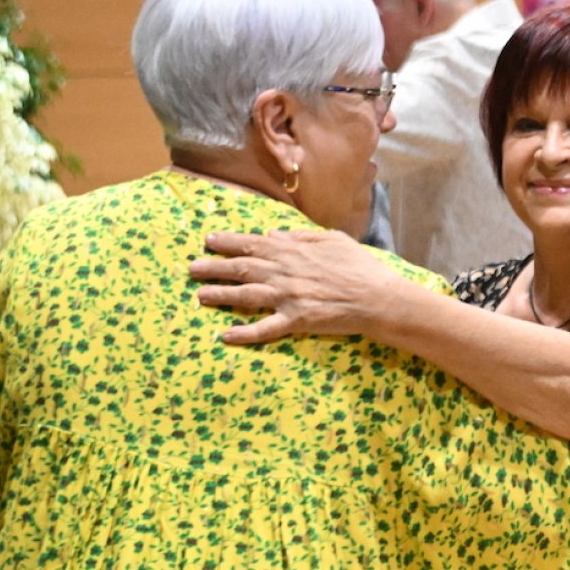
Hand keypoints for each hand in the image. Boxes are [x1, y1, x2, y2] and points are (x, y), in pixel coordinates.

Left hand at [188, 229, 402, 342]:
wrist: (377, 297)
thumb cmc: (360, 266)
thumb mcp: (333, 239)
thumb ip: (301, 236)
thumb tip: (274, 233)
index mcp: (293, 251)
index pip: (252, 243)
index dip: (228, 242)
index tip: (209, 240)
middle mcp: (284, 272)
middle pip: (241, 268)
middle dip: (214, 267)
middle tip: (192, 268)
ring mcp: (288, 297)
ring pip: (245, 296)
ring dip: (220, 295)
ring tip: (200, 296)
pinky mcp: (296, 320)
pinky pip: (265, 329)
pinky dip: (244, 333)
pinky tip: (226, 336)